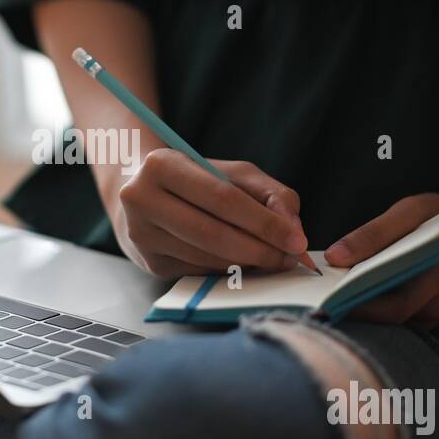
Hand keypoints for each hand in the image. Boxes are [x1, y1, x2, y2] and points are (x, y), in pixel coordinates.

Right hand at [102, 149, 312, 277]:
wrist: (142, 192)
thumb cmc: (196, 179)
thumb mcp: (232, 173)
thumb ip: (270, 194)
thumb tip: (293, 231)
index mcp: (162, 165)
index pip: (222, 198)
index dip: (264, 222)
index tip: (297, 240)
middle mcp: (142, 199)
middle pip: (212, 233)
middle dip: (259, 250)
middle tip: (289, 259)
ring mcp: (142, 234)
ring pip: (206, 257)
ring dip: (247, 264)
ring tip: (273, 260)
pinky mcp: (150, 262)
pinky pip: (200, 272)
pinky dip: (229, 270)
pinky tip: (244, 263)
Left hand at [325, 191, 438, 328]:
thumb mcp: (410, 212)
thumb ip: (373, 234)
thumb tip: (335, 257)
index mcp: (437, 277)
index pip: (391, 308)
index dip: (357, 308)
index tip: (325, 300)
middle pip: (388, 318)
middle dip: (354, 308)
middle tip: (322, 297)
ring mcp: (436, 312)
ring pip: (392, 319)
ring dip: (364, 306)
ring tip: (336, 289)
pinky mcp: (430, 312)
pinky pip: (399, 314)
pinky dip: (377, 304)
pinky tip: (356, 289)